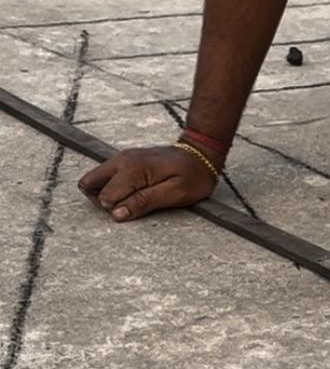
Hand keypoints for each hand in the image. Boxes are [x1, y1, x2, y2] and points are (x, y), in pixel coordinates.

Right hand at [79, 145, 217, 222]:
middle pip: (90, 186)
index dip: (118, 209)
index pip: (106, 197)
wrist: (200, 154)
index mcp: (134, 169)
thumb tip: (116, 214)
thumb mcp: (176, 194)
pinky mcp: (124, 160)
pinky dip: (110, 187)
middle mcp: (122, 160)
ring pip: (93, 180)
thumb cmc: (192, 176)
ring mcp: (121, 158)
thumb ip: (145, 202)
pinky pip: (104, 176)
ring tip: (130, 199)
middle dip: (105, 201)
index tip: (137, 209)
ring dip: (104, 193)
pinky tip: (130, 192)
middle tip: (131, 205)